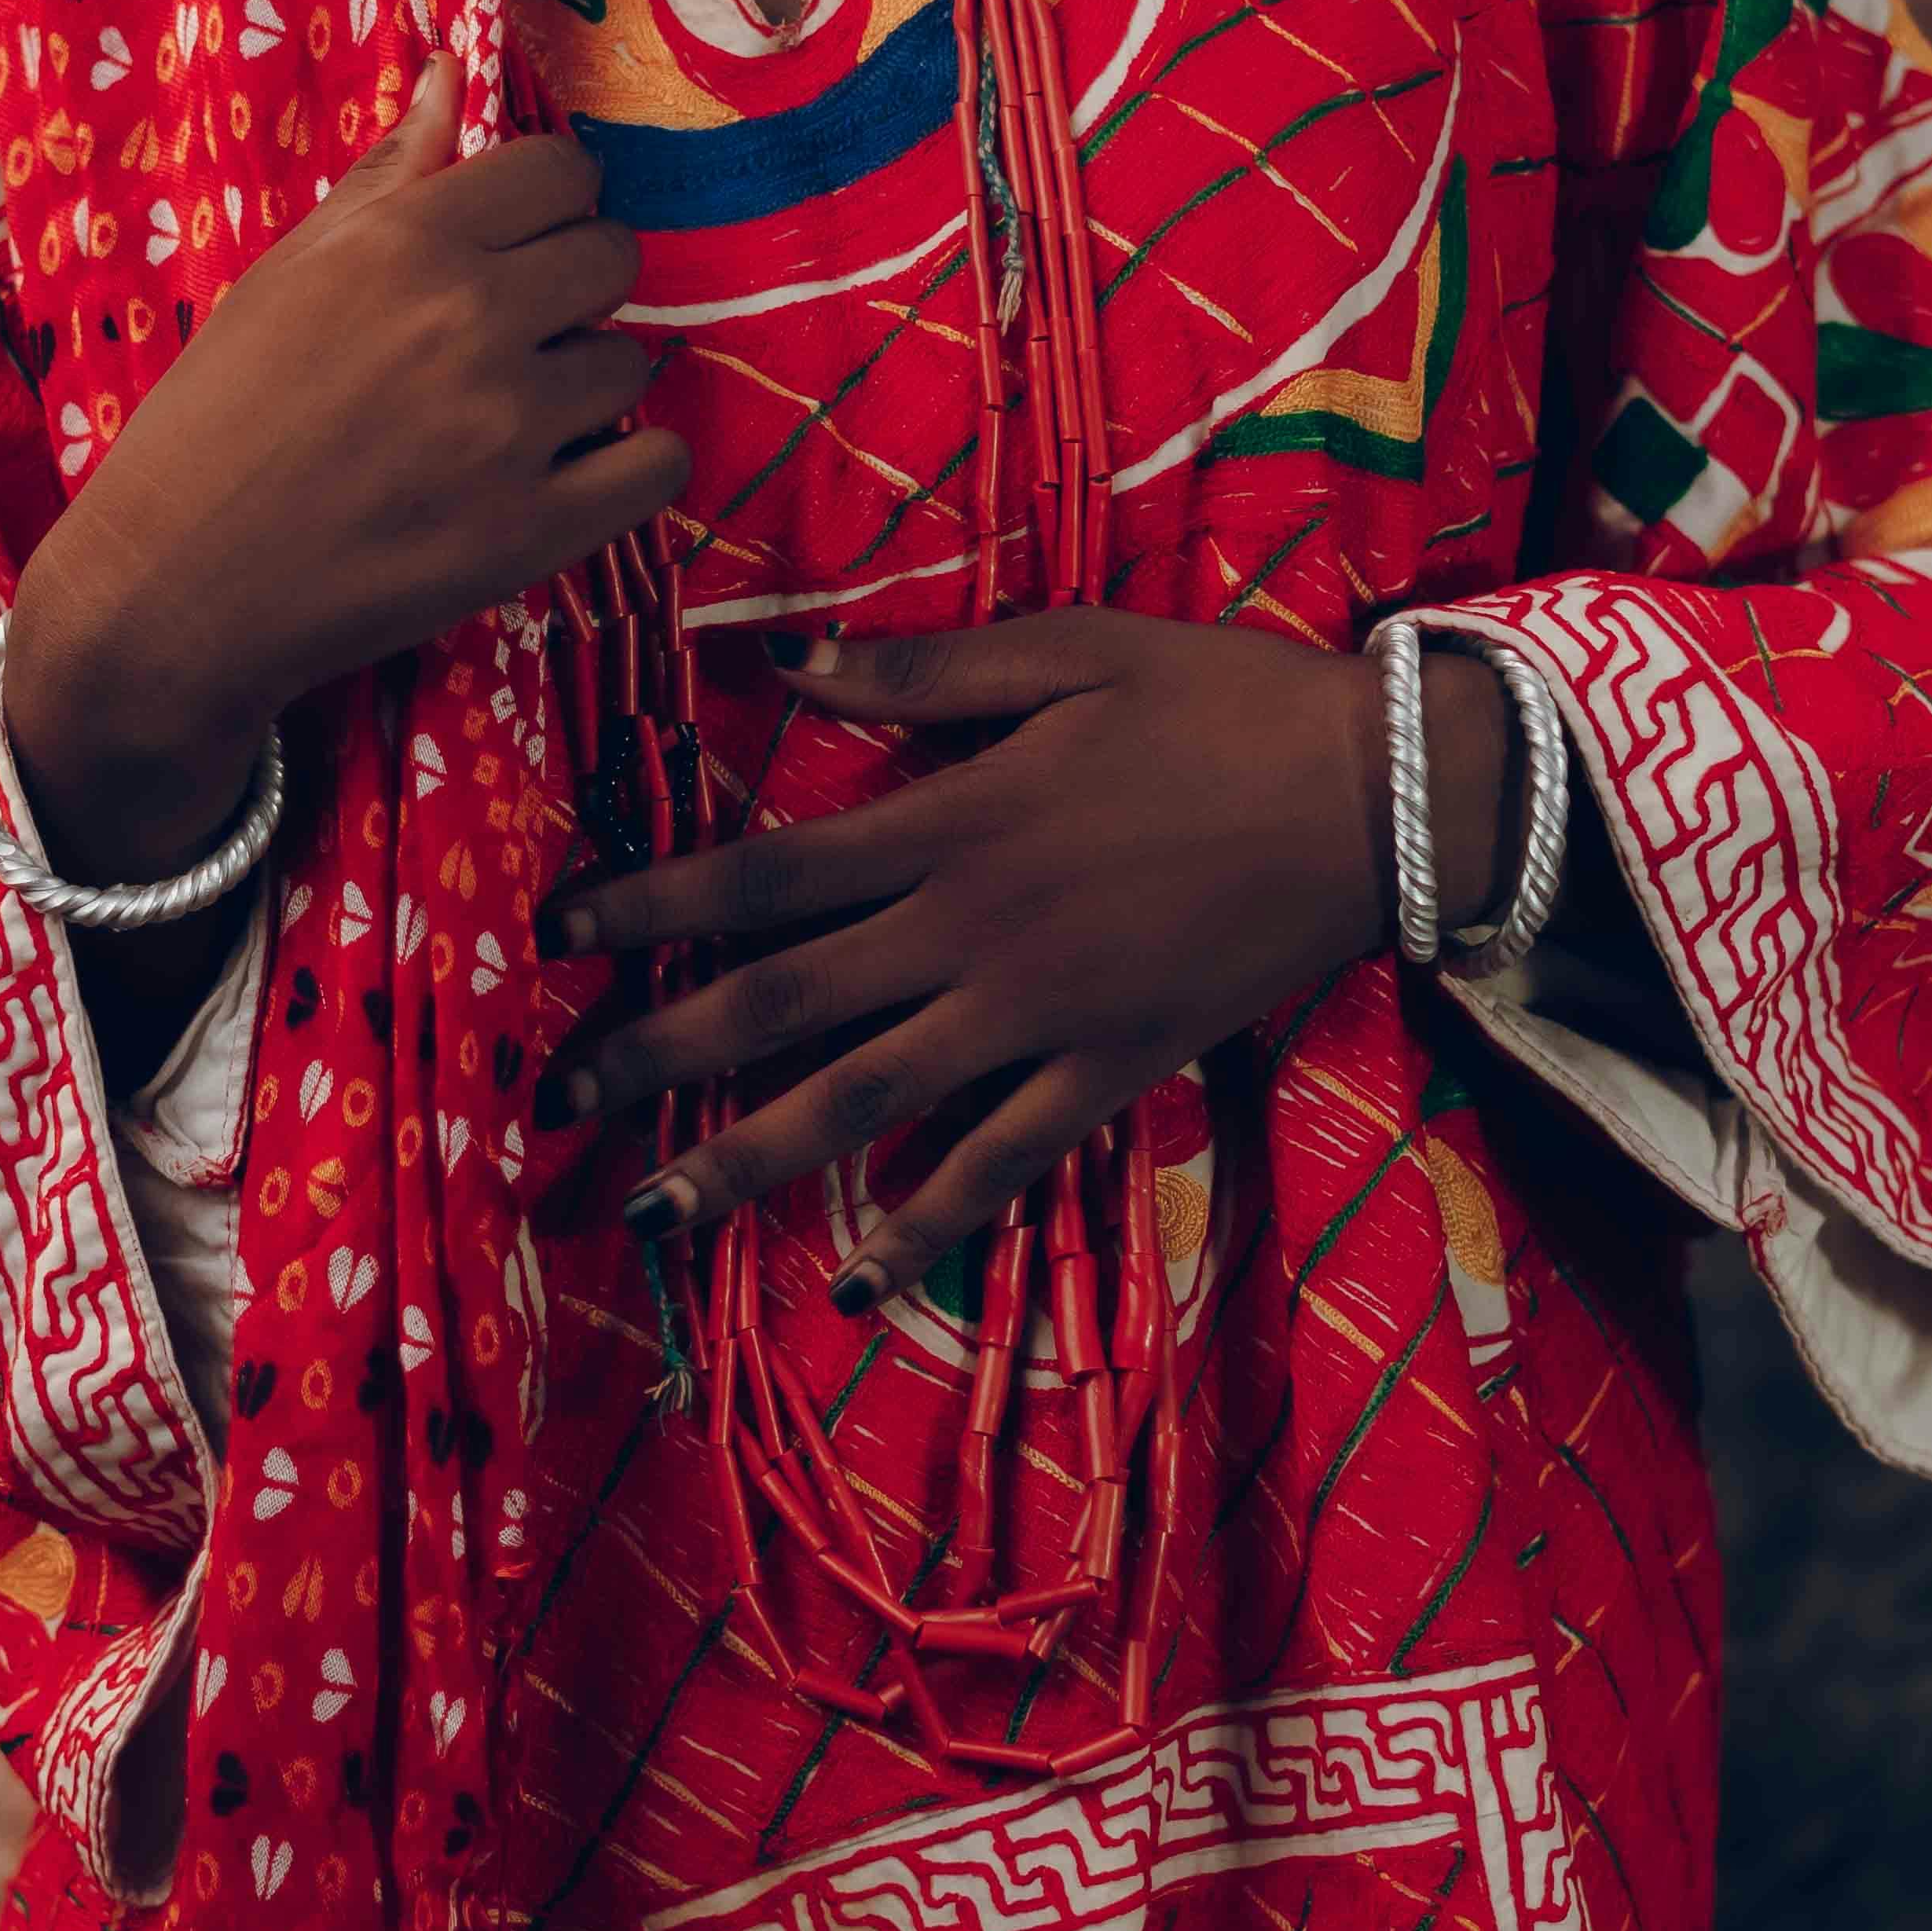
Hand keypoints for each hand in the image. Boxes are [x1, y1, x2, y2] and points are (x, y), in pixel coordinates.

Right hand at [5, 56, 686, 885]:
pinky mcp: (535, 530)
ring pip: (631, 362)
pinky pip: (659, 466)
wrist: (175, 585)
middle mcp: (470, 321)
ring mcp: (510, 429)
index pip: (561, 170)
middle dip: (578, 282)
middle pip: (613, 254)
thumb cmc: (216, 417)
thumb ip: (387, 179)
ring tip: (513, 414)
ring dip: (587, 382)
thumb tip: (448, 75)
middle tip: (520, 327)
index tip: (522, 237)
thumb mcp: (286, 275)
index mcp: (406, 245)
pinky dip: (632, 467)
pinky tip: (575, 471)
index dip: (551, 201)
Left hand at [533, 611, 1517, 1303]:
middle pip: (782, 1004)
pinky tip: (853, 1279)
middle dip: (656, 1049)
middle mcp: (972, 936)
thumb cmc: (1222, 703)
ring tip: (655, 1206)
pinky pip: (999, 1165)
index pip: (764, 873)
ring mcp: (1038, 1019)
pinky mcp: (1110, 1074)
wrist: (1377, 796)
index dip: (652, 902)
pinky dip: (924, 1228)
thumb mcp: (1071, 651)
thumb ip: (923, 674)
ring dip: (747, 1157)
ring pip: (864, 1104)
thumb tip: (778, 659)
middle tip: (554, 1099)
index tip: (558, 929)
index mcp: (951, 825)